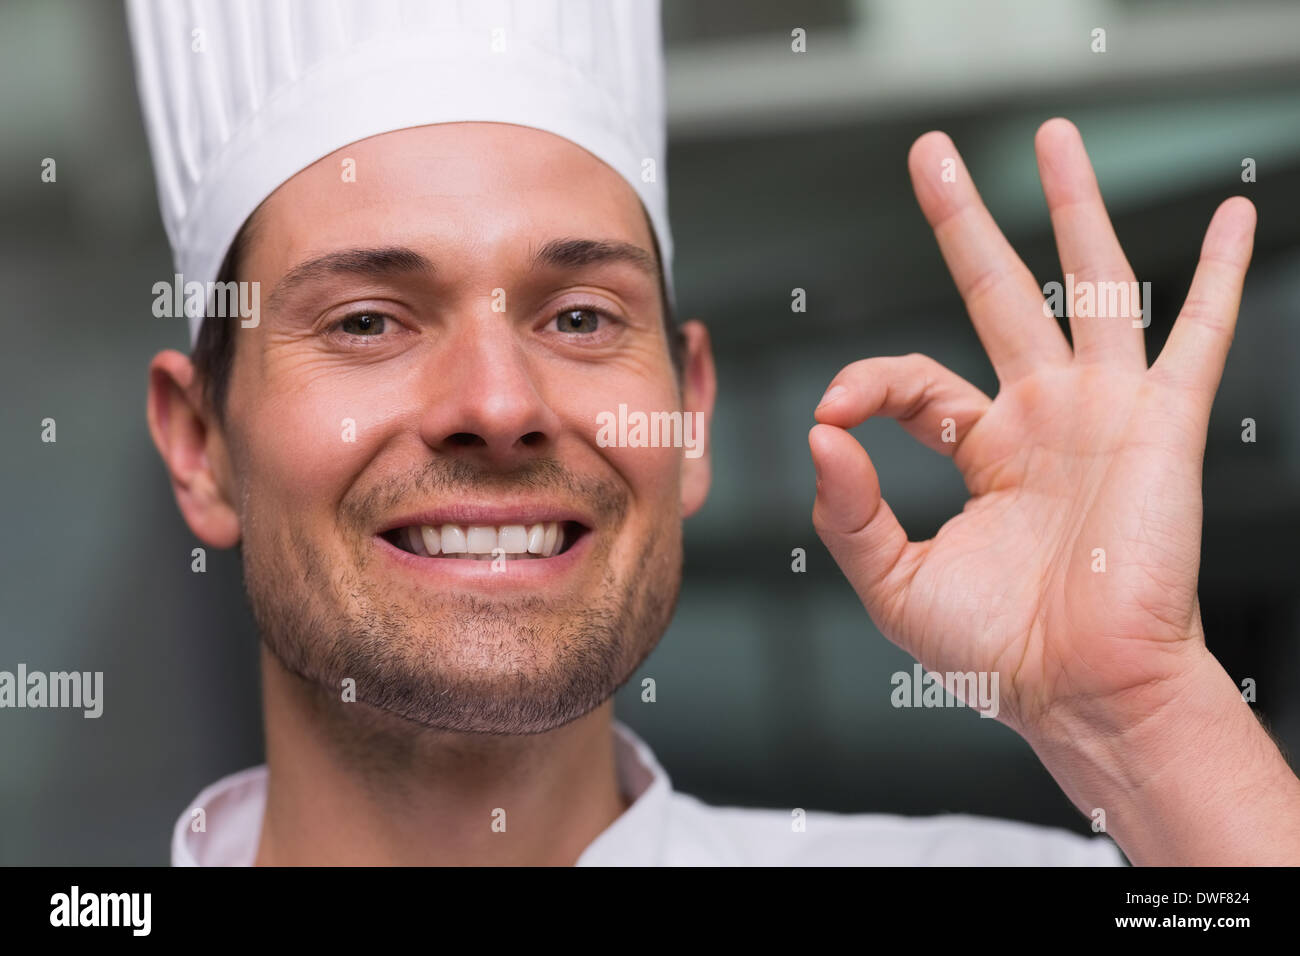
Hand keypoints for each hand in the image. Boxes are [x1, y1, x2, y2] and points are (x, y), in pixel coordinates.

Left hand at [809, 118, 1255, 742]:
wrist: (1080, 692)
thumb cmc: (998, 653)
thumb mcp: (895, 582)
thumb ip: (850, 511)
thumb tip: (817, 435)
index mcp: (985, 451)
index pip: (916, 382)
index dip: (868, 385)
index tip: (835, 412)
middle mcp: (1044, 418)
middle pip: (998, 293)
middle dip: (965, 222)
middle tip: (931, 156)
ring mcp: (1103, 413)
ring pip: (1090, 287)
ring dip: (1075, 208)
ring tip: (1055, 138)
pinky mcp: (1160, 426)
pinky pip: (1199, 336)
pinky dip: (1219, 277)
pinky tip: (1234, 218)